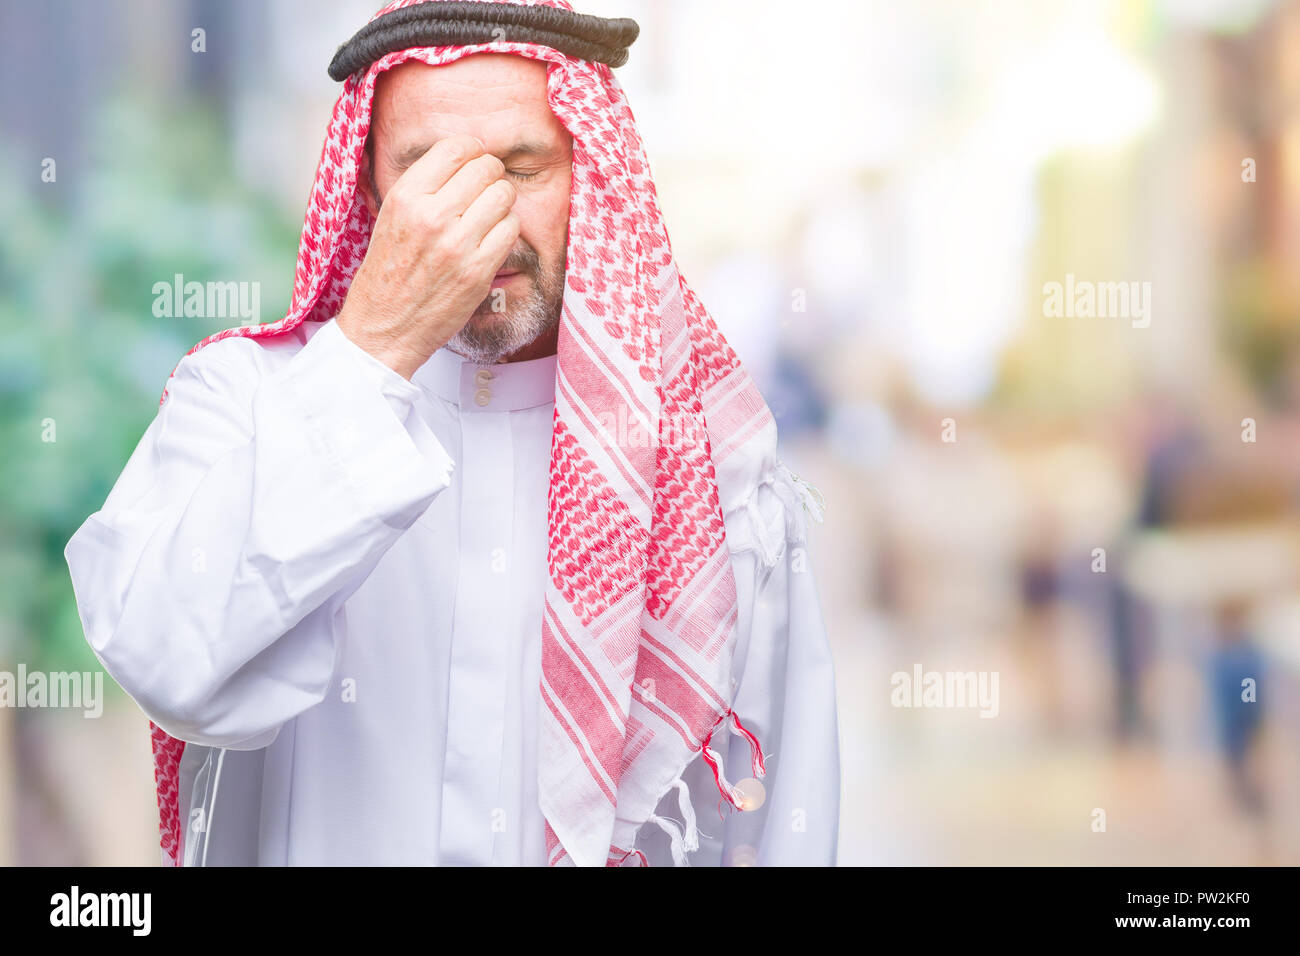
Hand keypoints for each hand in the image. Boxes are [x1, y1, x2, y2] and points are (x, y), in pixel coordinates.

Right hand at [336, 134, 519, 377]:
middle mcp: (432, 216)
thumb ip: (425, 187)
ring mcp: (457, 245)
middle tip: (486, 189)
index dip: (473, 151)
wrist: (384, 327)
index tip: (474, 162)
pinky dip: (507, 230)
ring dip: (502, 203)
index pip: (456, 148)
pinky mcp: (478, 271)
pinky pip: (511, 230)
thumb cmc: (388, 271)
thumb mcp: (392, 216)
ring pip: (504, 196)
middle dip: (492, 175)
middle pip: (486, 169)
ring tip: (488, 215)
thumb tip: (465, 156)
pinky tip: (491, 239)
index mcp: (406, 197)